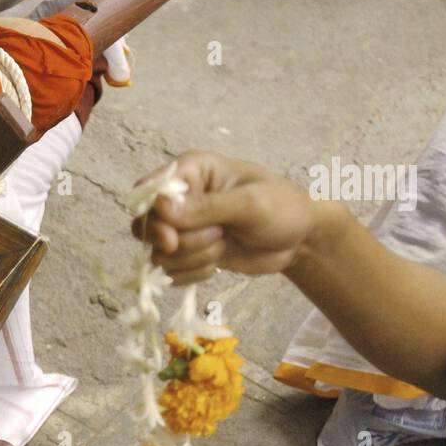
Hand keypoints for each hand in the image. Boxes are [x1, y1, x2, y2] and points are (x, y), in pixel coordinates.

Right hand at [143, 151, 332, 283]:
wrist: (300, 240)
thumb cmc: (282, 208)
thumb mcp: (250, 203)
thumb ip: (206, 207)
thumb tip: (161, 212)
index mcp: (191, 171)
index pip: (150, 191)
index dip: (153, 216)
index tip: (171, 237)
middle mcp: (180, 198)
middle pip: (146, 226)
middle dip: (177, 242)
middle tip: (214, 241)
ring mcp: (182, 228)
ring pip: (158, 253)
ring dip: (191, 258)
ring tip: (222, 246)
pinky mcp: (188, 254)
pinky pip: (170, 272)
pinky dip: (191, 274)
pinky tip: (215, 265)